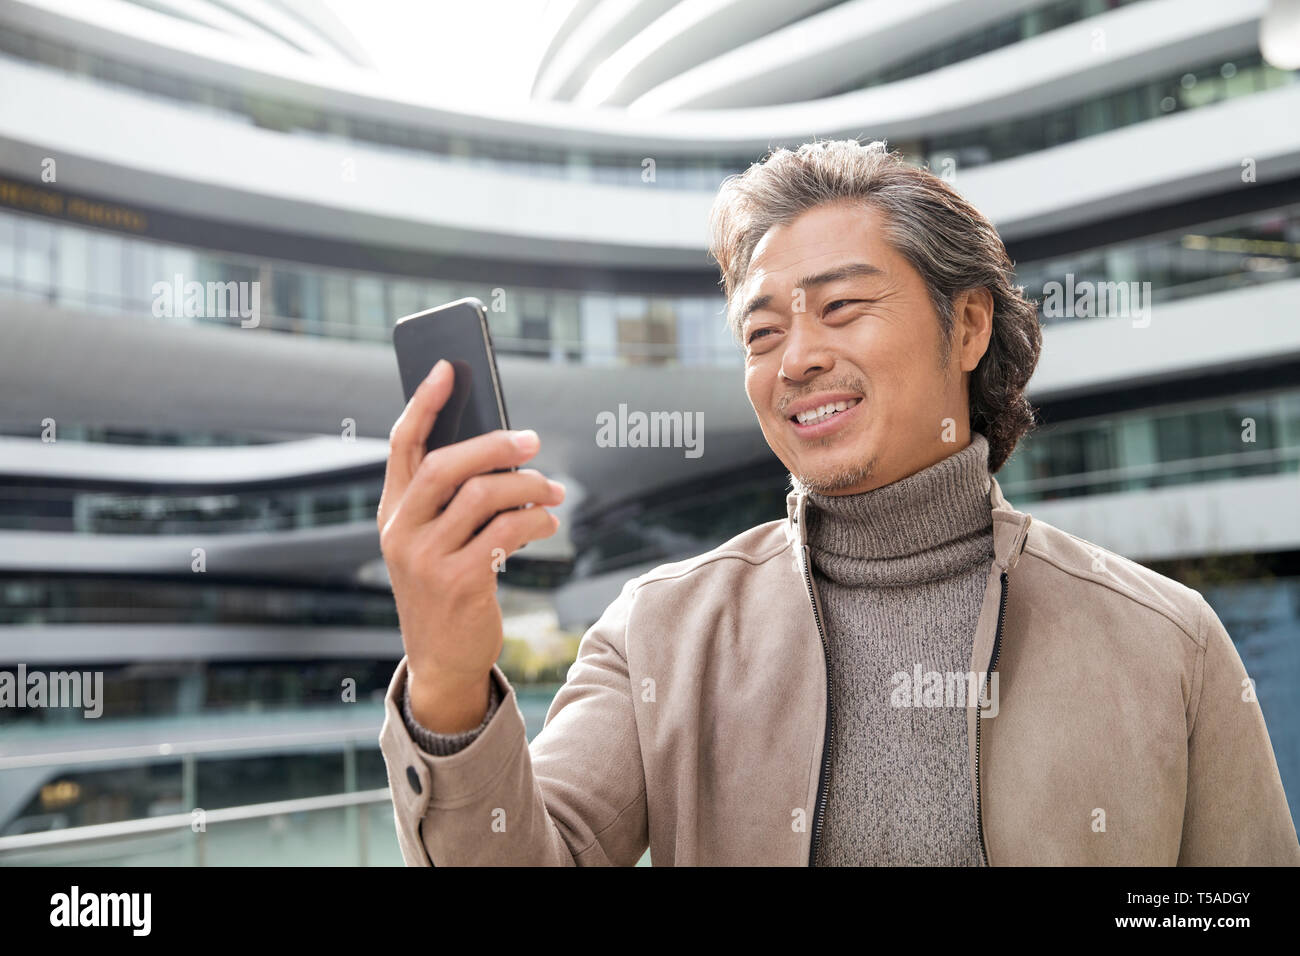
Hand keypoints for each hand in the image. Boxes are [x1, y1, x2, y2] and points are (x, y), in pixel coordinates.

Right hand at [377, 359, 564, 731]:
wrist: (443, 660)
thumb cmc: (446, 586)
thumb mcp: (435, 540)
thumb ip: (453, 498)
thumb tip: (503, 446)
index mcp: (391, 512)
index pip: (403, 445)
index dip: (425, 403)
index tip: (448, 367)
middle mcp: (401, 531)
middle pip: (446, 464)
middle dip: (494, 444)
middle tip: (532, 439)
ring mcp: (426, 558)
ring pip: (484, 496)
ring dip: (528, 486)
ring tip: (552, 491)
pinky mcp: (460, 582)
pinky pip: (507, 531)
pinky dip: (535, 520)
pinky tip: (547, 521)